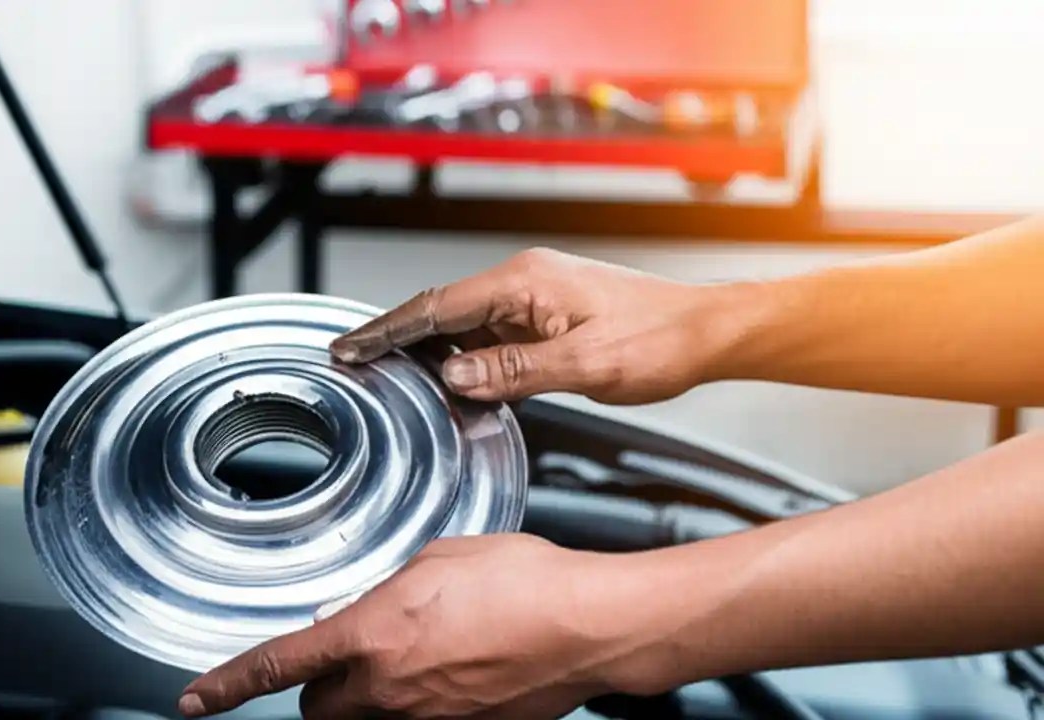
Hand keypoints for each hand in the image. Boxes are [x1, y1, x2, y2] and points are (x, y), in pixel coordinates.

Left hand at [178, 535, 655, 718]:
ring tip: (406, 664)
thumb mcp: (439, 559)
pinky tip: (452, 674)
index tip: (195, 698)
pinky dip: (418, 707)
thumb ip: (389, 590)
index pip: (277, 667)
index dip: (225, 685)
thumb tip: (376, 608)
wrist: (587, 625)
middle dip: (320, 689)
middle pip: (317, 711)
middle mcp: (388, 691)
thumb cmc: (524, 581)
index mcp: (371, 637)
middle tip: (349, 657)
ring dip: (366, 703)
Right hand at [329, 248, 748, 403]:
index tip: (350, 348)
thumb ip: (515, 371)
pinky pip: (489, 338)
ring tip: (386, 376)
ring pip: (463, 327)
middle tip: (351, 362)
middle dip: (394, 337)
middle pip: (441, 311)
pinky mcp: (545, 319)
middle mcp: (523, 283)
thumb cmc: (659, 339)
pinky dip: (462, 359)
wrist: (704, 332)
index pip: (437, 306)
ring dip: (427, 351)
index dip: (388, 329)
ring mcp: (533, 300)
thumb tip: (455, 376)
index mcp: (525, 282)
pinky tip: (448, 382)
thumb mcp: (586, 364)